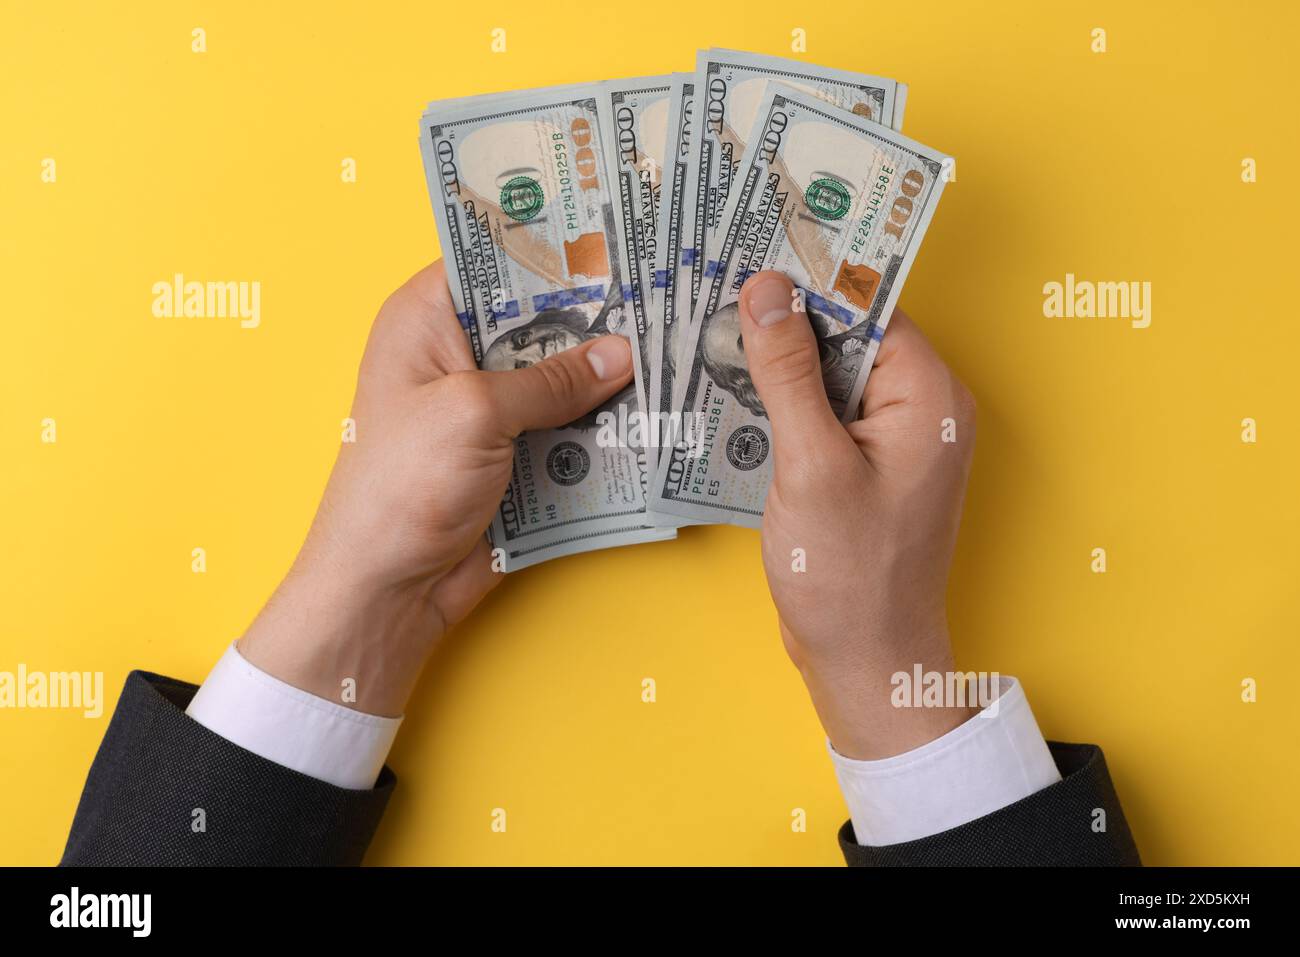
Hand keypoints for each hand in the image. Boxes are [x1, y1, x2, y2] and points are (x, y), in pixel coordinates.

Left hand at [238, 261, 632, 715]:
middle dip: (593, 318)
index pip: (494, 261)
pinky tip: (650, 415)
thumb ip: (552, 380)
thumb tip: (620, 355)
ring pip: (558, 378)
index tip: (616, 238)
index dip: (552, 250)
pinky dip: (600, 428)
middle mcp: (456, 354)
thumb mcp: (477, 412)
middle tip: (661, 297)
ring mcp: (487, 408)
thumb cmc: (402, 485)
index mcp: (425, 319)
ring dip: (604, 379)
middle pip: (537, 321)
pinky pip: (565, 430)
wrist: (388, 587)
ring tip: (672, 352)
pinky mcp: (512, 456)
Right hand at [737, 271, 977, 759]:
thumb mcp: (810, 463)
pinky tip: (736, 394)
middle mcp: (921, 408)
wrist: (866, 662)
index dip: (808, 279)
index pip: (868, 306)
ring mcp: (896, 439)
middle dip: (785, 319)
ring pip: (832, 372)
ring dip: (779, 362)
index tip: (748, 251)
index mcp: (927, 396)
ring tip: (712, 335)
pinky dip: (786, 402)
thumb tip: (767, 290)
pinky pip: (827, 412)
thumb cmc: (848, 576)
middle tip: (716, 291)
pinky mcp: (868, 465)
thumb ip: (788, 372)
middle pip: (849, 335)